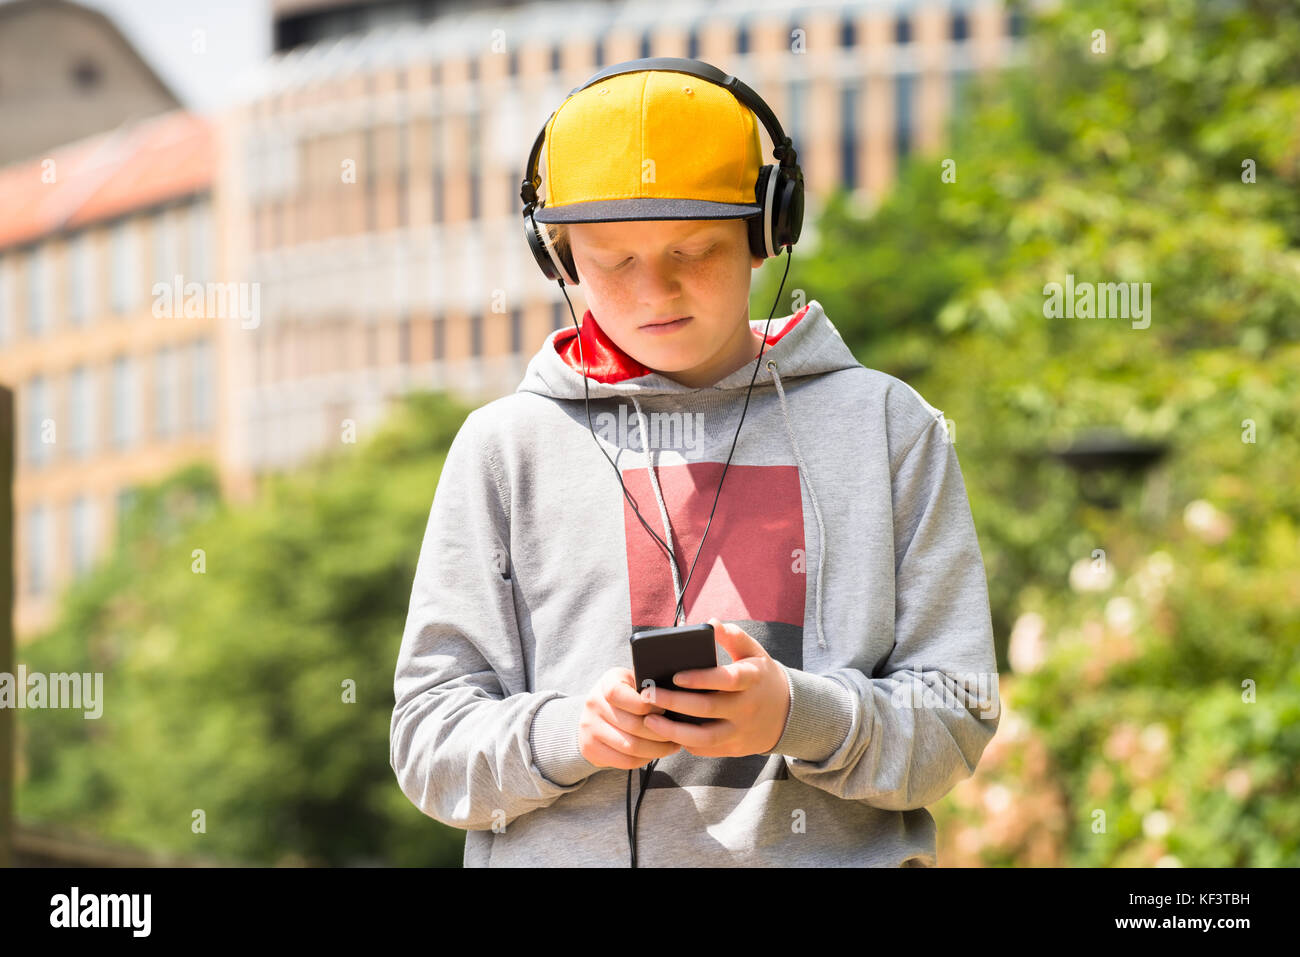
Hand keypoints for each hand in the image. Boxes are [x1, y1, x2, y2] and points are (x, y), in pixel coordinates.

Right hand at [577, 667, 682, 770]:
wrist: (598, 715)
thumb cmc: (627, 696)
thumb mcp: (635, 683)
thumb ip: (650, 687)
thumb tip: (675, 696)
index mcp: (607, 683)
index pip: (621, 694)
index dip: (647, 704)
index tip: (665, 709)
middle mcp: (594, 704)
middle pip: (632, 725)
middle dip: (661, 732)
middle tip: (678, 733)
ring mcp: (589, 728)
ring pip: (631, 746)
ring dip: (656, 749)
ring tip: (672, 745)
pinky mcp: (591, 748)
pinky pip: (624, 761)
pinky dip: (644, 759)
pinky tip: (655, 753)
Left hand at [639, 617, 791, 757]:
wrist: (788, 714)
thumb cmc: (761, 677)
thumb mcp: (754, 653)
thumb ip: (733, 636)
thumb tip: (711, 622)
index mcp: (752, 679)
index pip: (727, 679)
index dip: (701, 679)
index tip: (675, 675)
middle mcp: (747, 708)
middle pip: (707, 708)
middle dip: (673, 703)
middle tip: (647, 695)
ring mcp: (741, 731)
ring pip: (704, 738)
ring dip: (673, 731)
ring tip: (649, 721)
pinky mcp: (734, 749)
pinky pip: (705, 750)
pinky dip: (684, 743)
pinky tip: (666, 733)